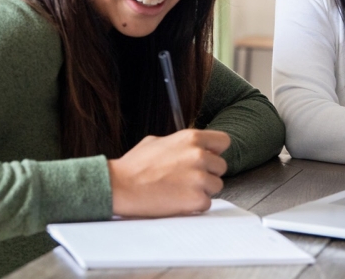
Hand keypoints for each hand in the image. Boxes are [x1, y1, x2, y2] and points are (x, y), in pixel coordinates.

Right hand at [108, 129, 230, 216]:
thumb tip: (189, 147)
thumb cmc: (134, 165)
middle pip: (221, 167)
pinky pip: (206, 204)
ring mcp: (199, 178)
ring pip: (216, 186)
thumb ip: (179, 144)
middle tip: (187, 178)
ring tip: (180, 190)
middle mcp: (199, 156)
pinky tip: (177, 201)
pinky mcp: (196, 199)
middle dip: (208, 173)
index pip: (223, 141)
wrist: (121, 186)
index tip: (208, 158)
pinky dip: (194, 205)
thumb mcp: (156, 141)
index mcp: (191, 138)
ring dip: (202, 190)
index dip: (215, 151)